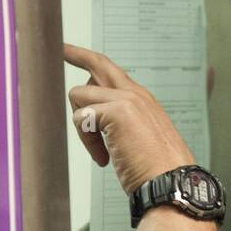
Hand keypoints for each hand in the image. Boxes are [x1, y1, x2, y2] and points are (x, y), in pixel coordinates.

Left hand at [64, 43, 196, 194]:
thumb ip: (119, 124)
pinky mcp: (116, 112)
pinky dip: (87, 142)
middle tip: (59, 49)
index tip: (69, 51)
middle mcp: (135, 93)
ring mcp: (126, 99)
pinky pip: (80, 118)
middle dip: (75, 54)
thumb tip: (92, 119)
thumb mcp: (140, 139)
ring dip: (81, 127)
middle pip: (97, 64)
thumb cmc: (157, 169)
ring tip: (102, 151)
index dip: (89, 60)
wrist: (171, 181)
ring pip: (79, 95)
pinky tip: (104, 158)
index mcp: (142, 100)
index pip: (112, 72)